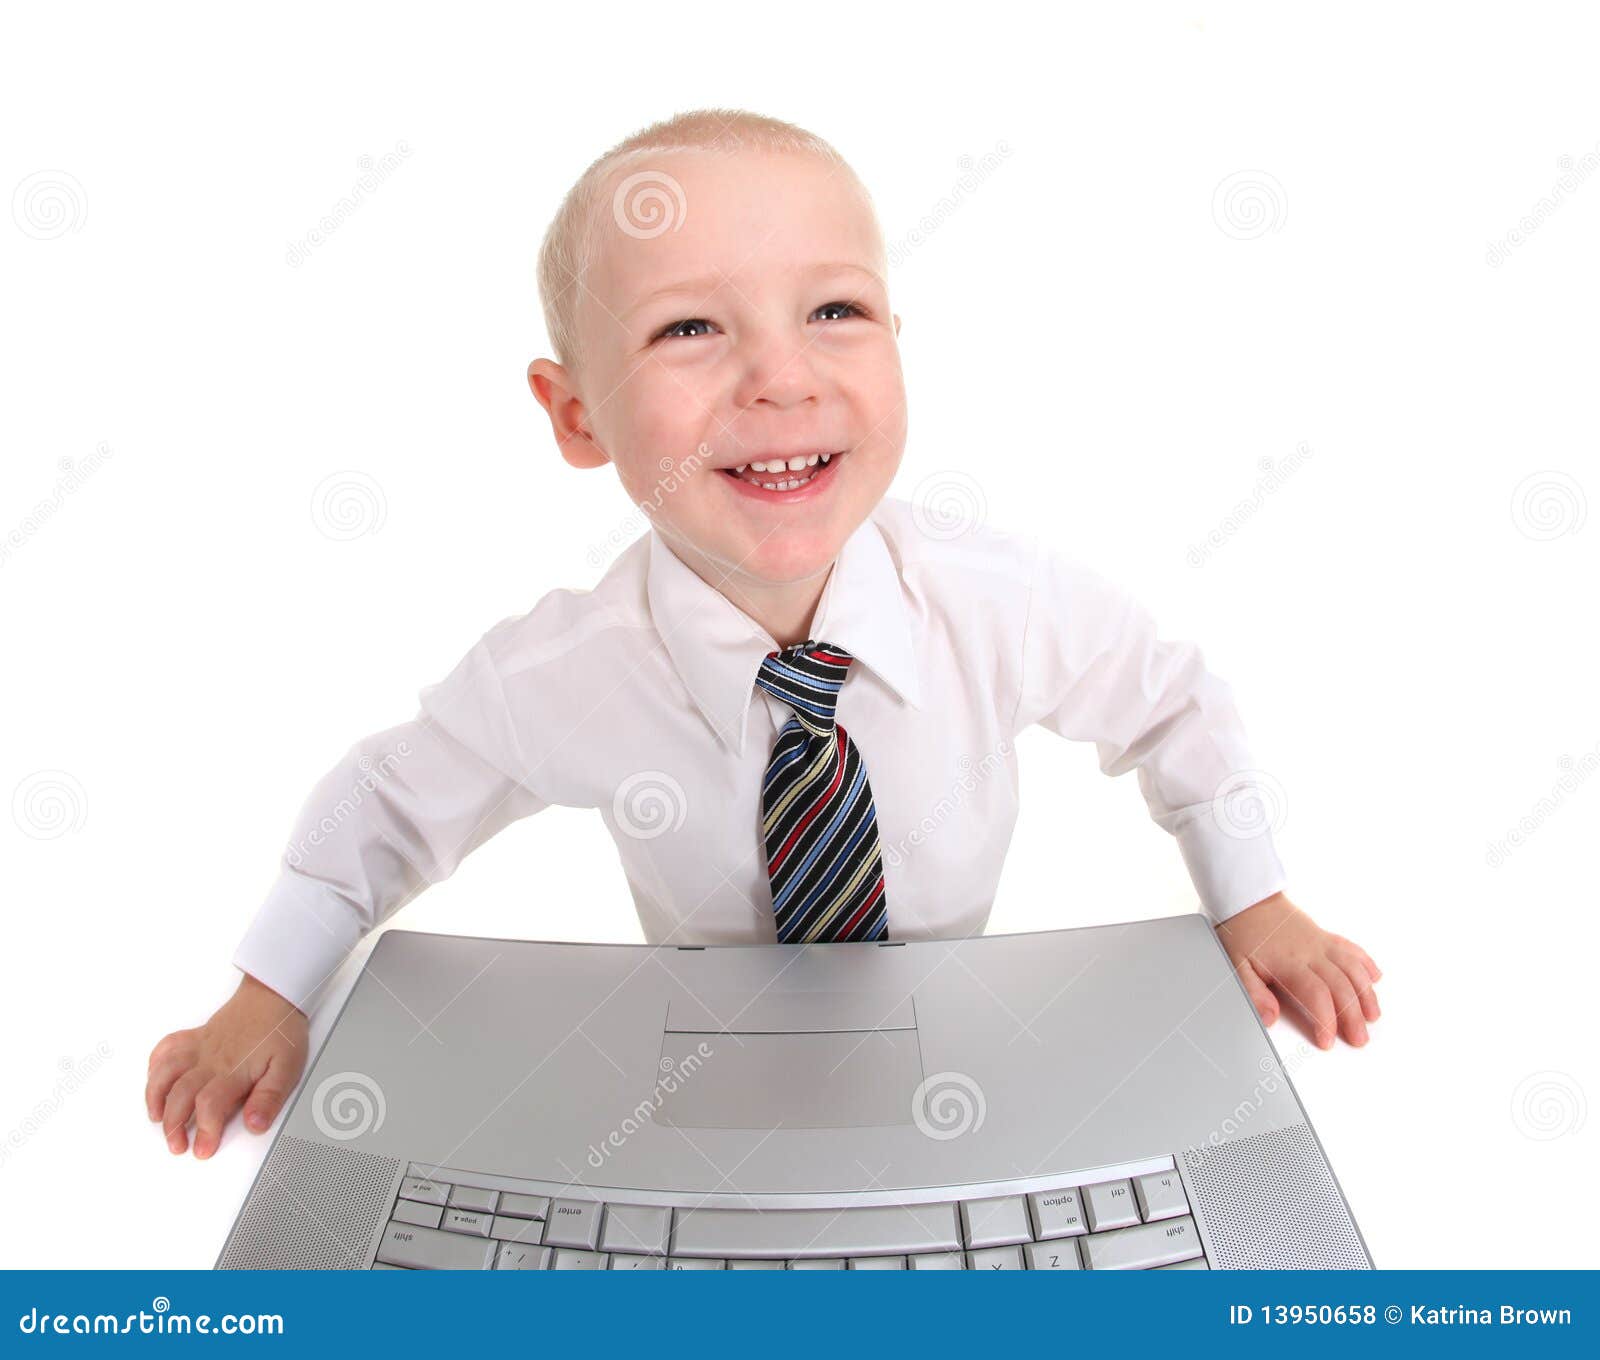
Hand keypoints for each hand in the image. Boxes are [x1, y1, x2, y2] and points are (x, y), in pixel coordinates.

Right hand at [146, 973, 308, 1158]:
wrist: (275, 994)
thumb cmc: (281, 1031)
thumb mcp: (287, 1068)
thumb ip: (269, 1098)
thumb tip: (255, 1124)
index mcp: (233, 1071)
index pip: (210, 1107)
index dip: (204, 1132)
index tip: (203, 1149)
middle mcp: (210, 1060)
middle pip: (180, 1095)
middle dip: (174, 1126)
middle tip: (177, 1145)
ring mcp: (200, 1048)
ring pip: (165, 1073)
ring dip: (155, 1097)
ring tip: (157, 1118)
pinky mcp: (195, 1037)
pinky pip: (166, 1048)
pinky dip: (154, 1065)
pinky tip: (154, 1079)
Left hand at [1213, 891, 1381, 1049]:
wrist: (1247, 899)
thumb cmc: (1241, 933)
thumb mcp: (1237, 966)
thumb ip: (1254, 994)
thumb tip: (1270, 1018)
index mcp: (1290, 963)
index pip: (1317, 995)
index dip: (1326, 1020)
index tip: (1327, 1041)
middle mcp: (1311, 953)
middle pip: (1341, 986)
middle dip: (1353, 1016)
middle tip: (1359, 1039)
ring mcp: (1321, 943)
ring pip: (1353, 969)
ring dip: (1366, 993)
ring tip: (1372, 1016)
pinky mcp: (1325, 936)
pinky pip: (1351, 949)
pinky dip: (1365, 964)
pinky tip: (1374, 977)